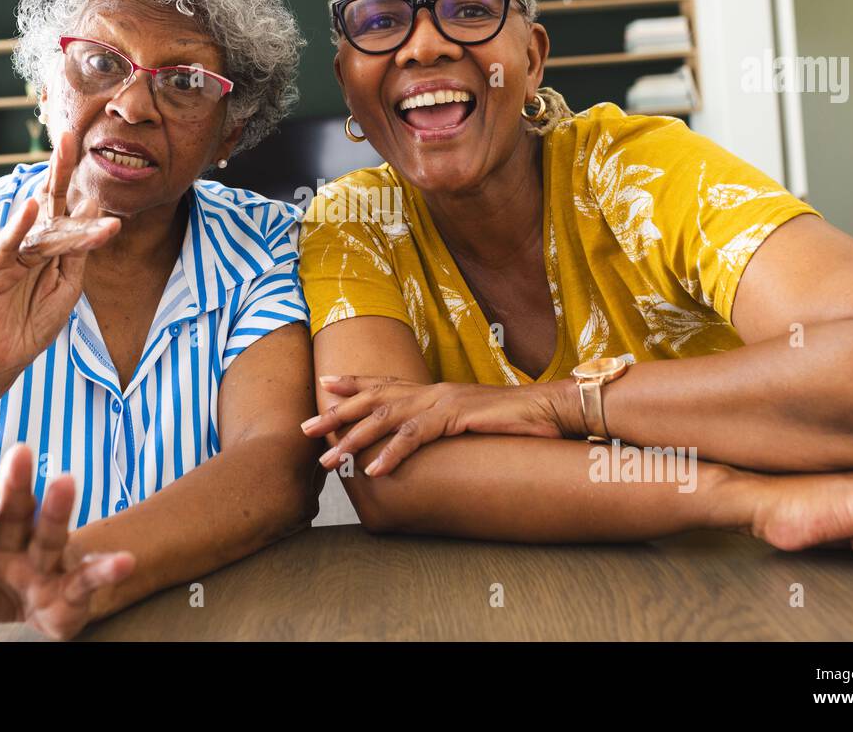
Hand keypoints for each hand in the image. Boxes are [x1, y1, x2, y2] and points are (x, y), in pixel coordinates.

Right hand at [0, 131, 119, 377]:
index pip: (63, 209)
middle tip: (71, 137)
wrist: (6, 357)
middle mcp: (26, 244)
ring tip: (61, 162)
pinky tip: (31, 206)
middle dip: (58, 170)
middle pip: (45, 202)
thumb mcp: (69, 284)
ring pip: (37, 225)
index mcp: (47, 245)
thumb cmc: (35, 320)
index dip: (75, 183)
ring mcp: (7, 255)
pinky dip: (18, 226)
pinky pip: (6, 246)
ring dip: (52, 197)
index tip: (91, 152)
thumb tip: (94, 208)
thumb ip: (78, 249)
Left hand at [0, 444, 134, 639]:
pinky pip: (91, 576)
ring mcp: (48, 560)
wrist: (40, 606)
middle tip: (18, 451)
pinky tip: (124, 560)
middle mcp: (17, 543)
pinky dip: (108, 569)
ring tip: (67, 481)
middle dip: (16, 486)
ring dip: (59, 508)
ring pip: (52, 533)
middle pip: (15, 513)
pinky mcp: (75, 585)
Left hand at [304, 374, 564, 476]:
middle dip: (336, 414)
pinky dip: (392, 453)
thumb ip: (446, 426)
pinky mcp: (455, 417)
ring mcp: (441, 402)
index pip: (385, 382)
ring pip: (385, 417)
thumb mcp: (470, 421)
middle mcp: (431, 391)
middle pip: (373, 399)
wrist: (547, 408)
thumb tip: (428, 440)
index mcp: (433, 390)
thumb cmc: (512, 420)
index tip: (325, 384)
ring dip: (353, 438)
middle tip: (305, 428)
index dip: (354, 383)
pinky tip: (374, 469)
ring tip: (328, 457)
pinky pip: (416, 436)